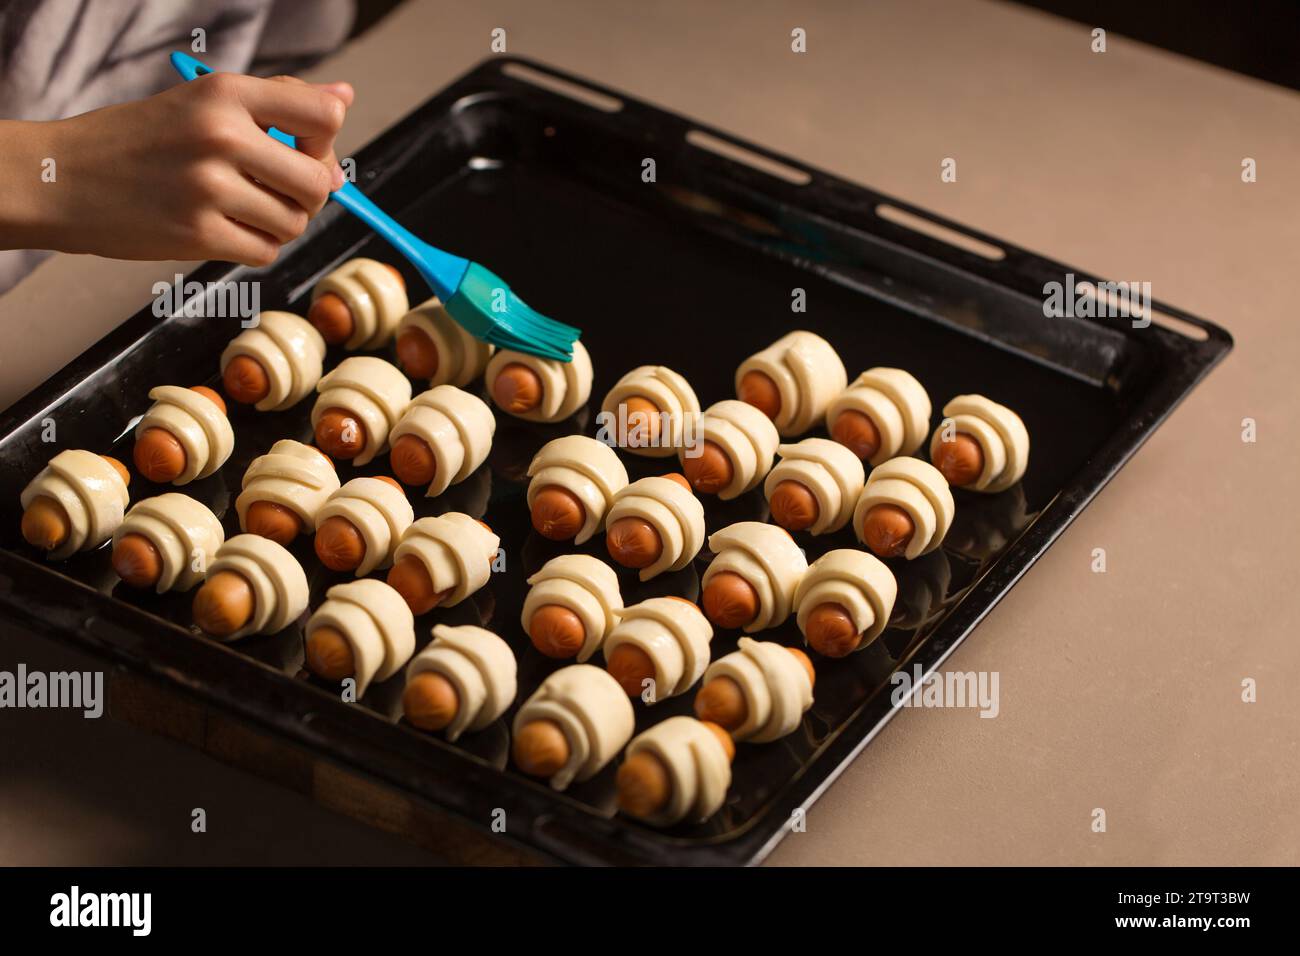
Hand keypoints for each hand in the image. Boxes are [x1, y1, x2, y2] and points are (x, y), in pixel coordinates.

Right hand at [0, 72, 353, 265]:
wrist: (63, 178)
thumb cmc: (141, 141)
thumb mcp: (202, 101)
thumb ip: (275, 102)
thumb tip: (345, 97)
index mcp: (225, 94)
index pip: (324, 115)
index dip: (325, 140)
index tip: (304, 149)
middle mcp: (221, 136)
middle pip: (318, 181)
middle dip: (309, 194)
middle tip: (278, 190)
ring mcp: (210, 188)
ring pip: (295, 222)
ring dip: (279, 223)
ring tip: (243, 208)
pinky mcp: (199, 234)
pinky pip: (266, 251)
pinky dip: (256, 246)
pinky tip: (226, 228)